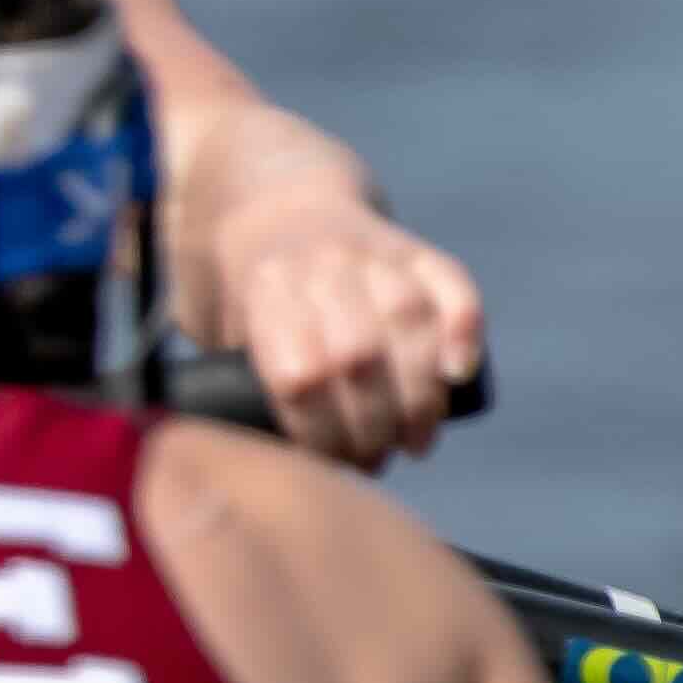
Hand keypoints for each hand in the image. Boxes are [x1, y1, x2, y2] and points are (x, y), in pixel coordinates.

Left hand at [186, 167, 484, 466]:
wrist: (268, 204)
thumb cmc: (245, 298)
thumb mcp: (220, 333)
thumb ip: (236, 391)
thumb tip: (262, 479)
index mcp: (264, 290)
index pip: (299, 374)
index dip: (323, 434)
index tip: (333, 467)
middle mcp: (319, 263)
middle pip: (360, 352)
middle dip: (374, 424)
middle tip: (375, 459)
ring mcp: (370, 250)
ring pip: (409, 318)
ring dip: (421, 394)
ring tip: (417, 441)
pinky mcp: (413, 248)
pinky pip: (450, 281)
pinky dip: (463, 328)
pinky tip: (458, 374)